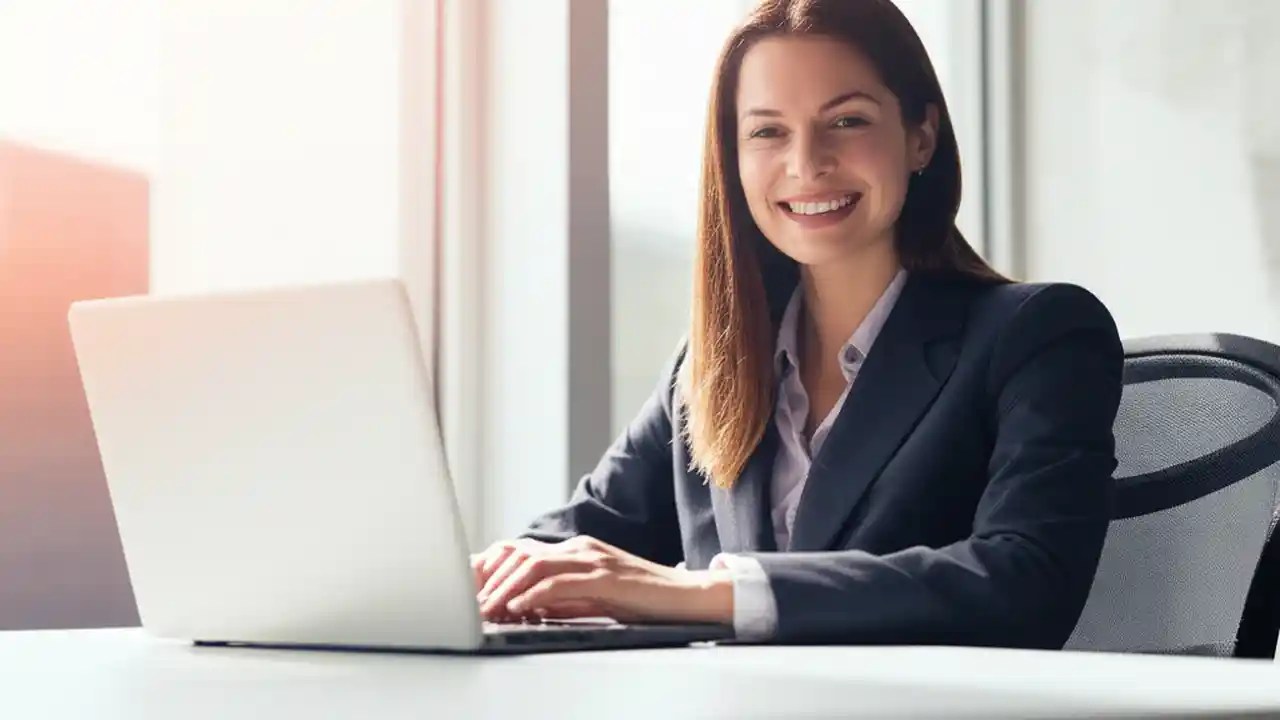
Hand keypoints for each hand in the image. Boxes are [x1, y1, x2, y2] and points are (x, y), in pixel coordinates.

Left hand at [472, 535, 733, 624]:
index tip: (470, 593)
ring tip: (488, 609)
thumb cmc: (642, 599)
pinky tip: (519, 608)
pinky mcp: (605, 576)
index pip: (520, 552)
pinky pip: (560, 583)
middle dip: (489, 580)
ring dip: (505, 589)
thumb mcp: (593, 596)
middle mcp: (579, 547)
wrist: (686, 596)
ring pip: (534, 565)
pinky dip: (534, 595)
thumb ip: (561, 598)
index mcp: (575, 550)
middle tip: (470, 605)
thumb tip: (524, 608)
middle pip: (519, 555)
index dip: (490, 570)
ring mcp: (592, 558)